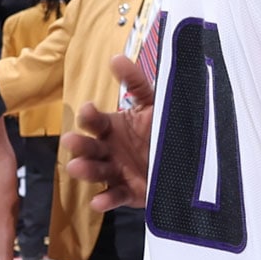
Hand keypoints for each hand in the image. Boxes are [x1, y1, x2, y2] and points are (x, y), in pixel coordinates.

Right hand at [64, 55, 154, 208]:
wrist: (188, 160)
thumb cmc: (162, 129)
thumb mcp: (153, 104)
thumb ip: (136, 83)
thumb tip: (116, 57)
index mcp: (113, 127)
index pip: (95, 121)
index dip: (90, 115)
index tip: (88, 109)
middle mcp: (110, 149)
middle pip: (90, 147)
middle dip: (79, 144)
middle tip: (71, 140)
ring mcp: (118, 172)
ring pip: (97, 171)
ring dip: (85, 170)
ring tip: (76, 167)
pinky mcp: (129, 192)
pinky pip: (115, 197)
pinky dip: (105, 200)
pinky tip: (97, 202)